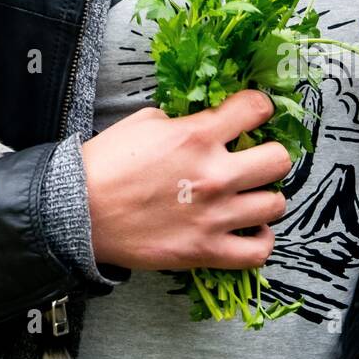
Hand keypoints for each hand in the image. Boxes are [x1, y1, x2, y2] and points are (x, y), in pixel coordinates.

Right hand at [80, 89, 290, 271]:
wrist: (80, 211)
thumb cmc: (108, 163)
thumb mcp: (145, 121)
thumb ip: (183, 121)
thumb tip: (206, 125)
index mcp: (198, 136)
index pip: (256, 108)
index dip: (259, 106)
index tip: (254, 112)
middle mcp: (215, 175)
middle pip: (279, 160)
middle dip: (269, 154)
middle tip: (253, 159)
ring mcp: (214, 217)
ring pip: (275, 204)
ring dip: (264, 197)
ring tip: (248, 196)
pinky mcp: (206, 251)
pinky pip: (259, 251)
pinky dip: (260, 239)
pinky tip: (248, 229)